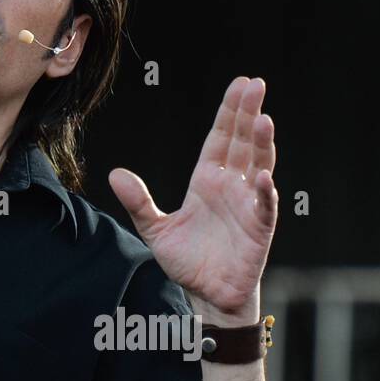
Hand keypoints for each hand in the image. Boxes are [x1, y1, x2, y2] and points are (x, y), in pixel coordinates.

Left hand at [108, 76, 277, 325]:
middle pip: (241, 142)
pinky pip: (263, 206)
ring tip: (263, 118)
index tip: (240, 85)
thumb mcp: (155, 229)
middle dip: (247, 113)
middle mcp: (231, 186)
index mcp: (207, 180)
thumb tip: (115, 173)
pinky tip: (263, 175)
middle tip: (255, 84)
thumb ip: (137, 201)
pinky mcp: (258, 229)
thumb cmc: (188, 261)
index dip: (228, 112)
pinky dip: (264, 191)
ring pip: (258, 166)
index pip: (220, 138)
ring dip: (261, 144)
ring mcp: (247, 205)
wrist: (207, 295)